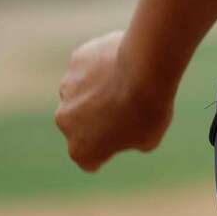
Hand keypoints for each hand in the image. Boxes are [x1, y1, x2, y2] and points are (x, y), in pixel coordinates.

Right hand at [55, 30, 173, 171]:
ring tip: (127, 78)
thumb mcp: (149, 137)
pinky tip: (122, 58)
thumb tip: (127, 133)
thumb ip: (130, 140)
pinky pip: (88, 63)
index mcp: (81, 150)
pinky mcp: (76, 61)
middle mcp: (65, 122)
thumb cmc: (151, 108)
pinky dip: (101, 62)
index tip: (122, 136)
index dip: (107, 147)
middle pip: (80, 121)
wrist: (147, 70)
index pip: (89, 157)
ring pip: (80, 90)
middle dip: (97, 114)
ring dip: (96, 87)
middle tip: (126, 102)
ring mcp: (67, 89)